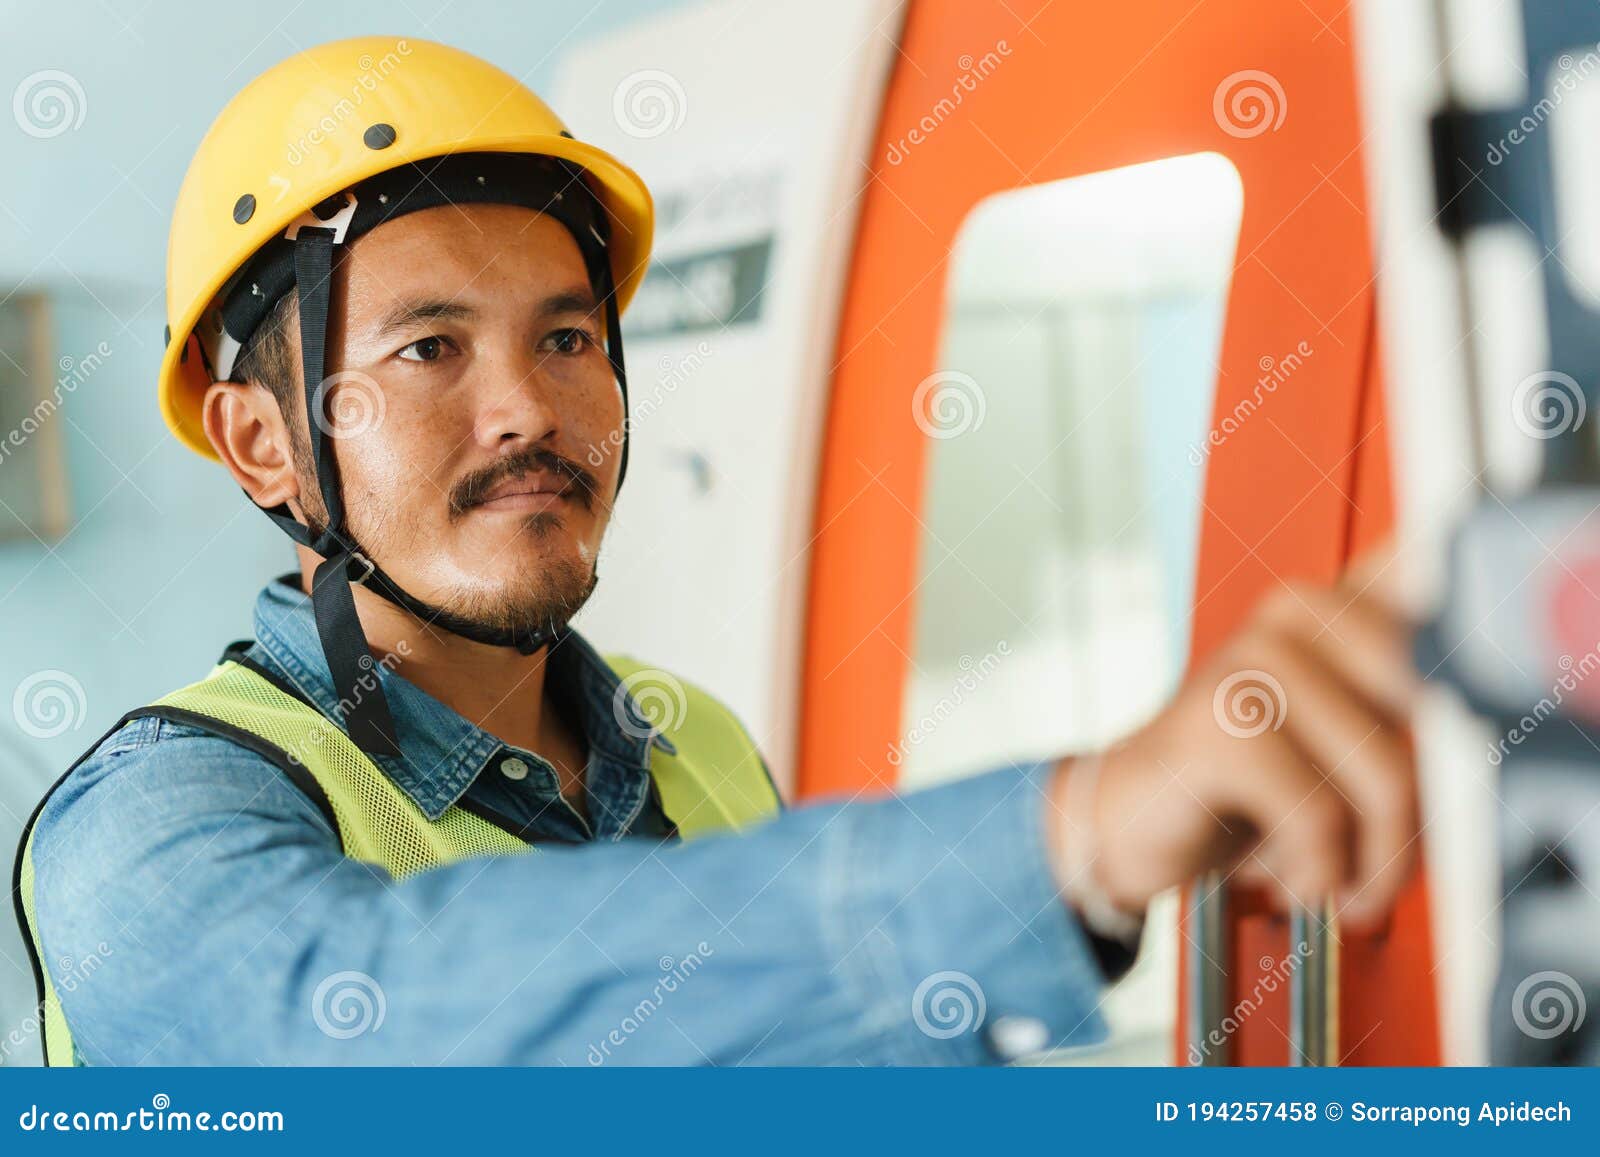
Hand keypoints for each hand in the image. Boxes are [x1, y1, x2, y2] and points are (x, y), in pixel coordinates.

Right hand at [1046, 552, 1420, 931]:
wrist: (1123, 824)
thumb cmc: (1238, 790)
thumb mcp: (1337, 743)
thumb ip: (1405, 712)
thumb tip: (1480, 734)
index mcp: (1333, 604)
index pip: (1438, 602)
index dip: (1458, 682)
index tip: (1445, 743)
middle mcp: (1295, 614)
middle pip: (1436, 716)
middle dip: (1421, 812)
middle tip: (1384, 863)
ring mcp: (1250, 662)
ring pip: (1387, 776)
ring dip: (1371, 862)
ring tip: (1339, 884)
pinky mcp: (1214, 725)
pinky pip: (1319, 818)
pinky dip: (1317, 874)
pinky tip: (1290, 879)